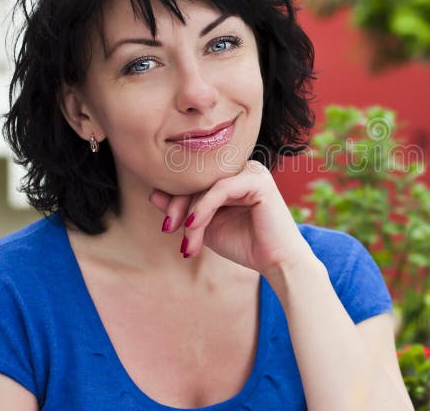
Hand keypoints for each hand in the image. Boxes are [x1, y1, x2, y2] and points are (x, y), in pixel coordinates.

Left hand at [149, 160, 311, 275]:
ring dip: (191, 215)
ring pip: (206, 186)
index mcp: (231, 175)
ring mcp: (251, 171)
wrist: (277, 263)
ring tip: (189, 241)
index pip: (195, 179)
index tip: (166, 226)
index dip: (175, 199)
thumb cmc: (245, 244)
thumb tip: (153, 192)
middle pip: (197, 179)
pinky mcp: (258, 180)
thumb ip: (183, 210)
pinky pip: (220, 189)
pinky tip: (194, 226)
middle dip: (178, 206)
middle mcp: (242, 167)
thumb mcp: (205, 226)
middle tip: (169, 230)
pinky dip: (203, 208)